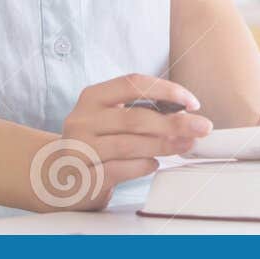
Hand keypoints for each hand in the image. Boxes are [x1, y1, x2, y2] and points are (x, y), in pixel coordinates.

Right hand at [36, 74, 211, 211]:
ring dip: (164, 145)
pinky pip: (119, 169)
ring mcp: (78, 148)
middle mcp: (82, 119)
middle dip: (175, 122)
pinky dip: (142, 166)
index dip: (166, 90)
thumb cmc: (96, 140)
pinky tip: (154, 163)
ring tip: (186, 145)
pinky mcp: (81, 175)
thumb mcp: (111, 117)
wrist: (57, 173)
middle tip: (202, 127)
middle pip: (136, 117)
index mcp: (93, 96)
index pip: (133, 83)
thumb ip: (142, 110)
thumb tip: (187, 114)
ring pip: (129, 144)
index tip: (193, 102)